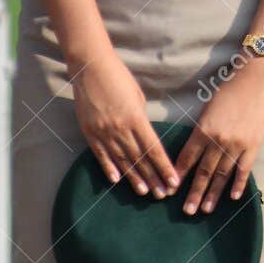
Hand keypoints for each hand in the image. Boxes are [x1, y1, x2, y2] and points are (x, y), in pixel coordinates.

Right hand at [71, 49, 177, 197]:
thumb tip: (147, 138)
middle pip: (140, 159)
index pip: (154, 150)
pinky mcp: (90, 132)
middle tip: (162, 194)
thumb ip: (141, 120)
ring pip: (122, 160)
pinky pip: (100, 154)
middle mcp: (120, 129)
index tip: (173, 181)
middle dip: (153, 177)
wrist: (91, 69)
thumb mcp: (137, 98)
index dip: (164, 167)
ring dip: (134, 177)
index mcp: (136, 119)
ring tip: (144, 192)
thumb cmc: (120, 79)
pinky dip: (109, 168)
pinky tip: (116, 180)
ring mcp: (103, 132)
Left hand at [173, 57, 263, 214]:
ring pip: (223, 174)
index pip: (187, 159)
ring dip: (213, 194)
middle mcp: (218, 141)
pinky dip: (238, 184)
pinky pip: (244, 169)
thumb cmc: (228, 92)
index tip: (171, 191)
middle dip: (194, 193)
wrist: (256, 82)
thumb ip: (201, 131)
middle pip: (204, 172)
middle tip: (187, 211)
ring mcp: (237, 145)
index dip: (178, 175)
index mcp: (203, 130)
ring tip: (205, 209)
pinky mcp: (253, 145)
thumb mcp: (208, 110)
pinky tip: (232, 197)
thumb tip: (194, 152)